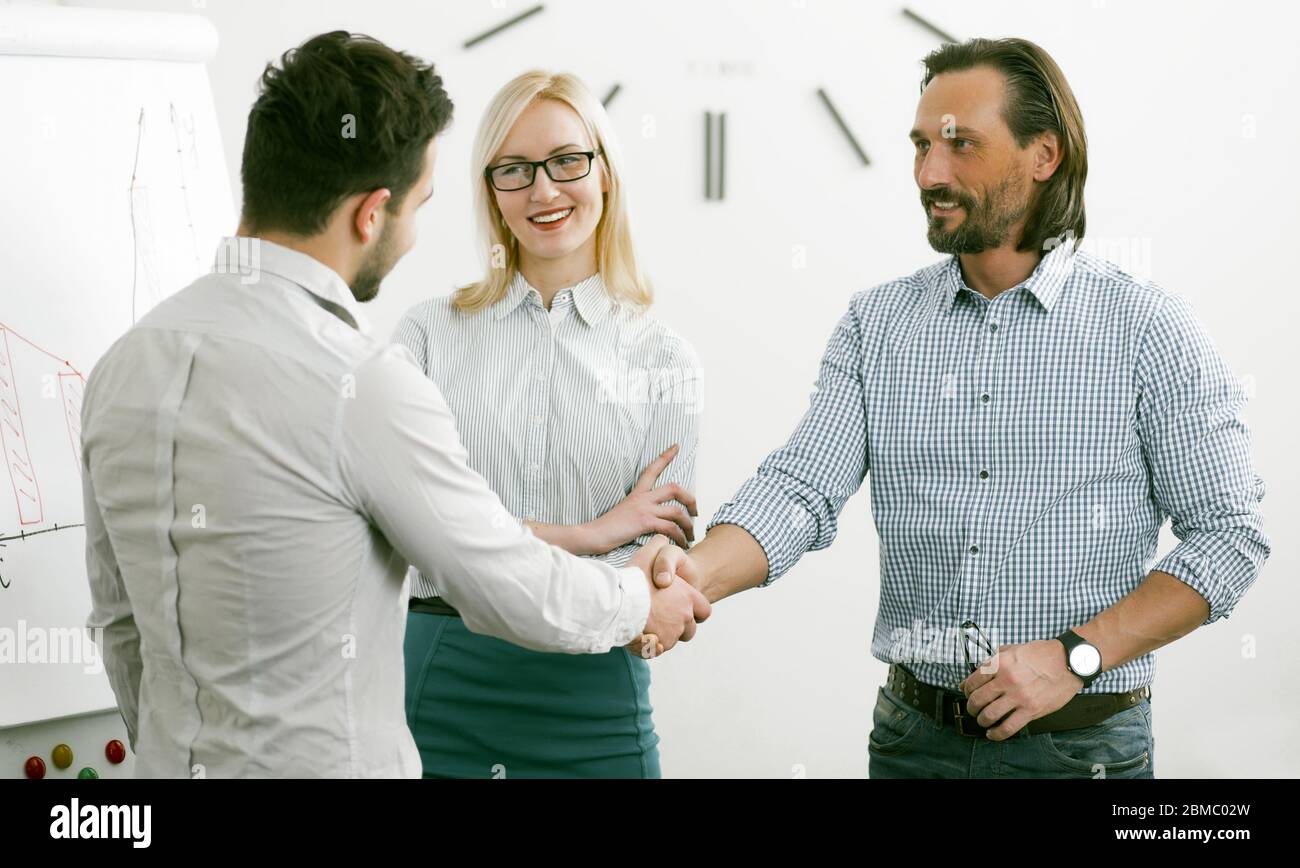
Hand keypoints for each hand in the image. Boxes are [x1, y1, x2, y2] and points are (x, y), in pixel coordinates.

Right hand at [584, 445, 696, 551]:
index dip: (665, 456)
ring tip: (690, 535)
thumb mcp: (623, 513)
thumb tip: (650, 518)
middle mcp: (642, 498)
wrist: (593, 535)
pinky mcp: (644, 522)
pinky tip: (682, 544)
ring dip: (688, 524)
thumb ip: (637, 510)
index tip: (676, 446)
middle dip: (690, 498)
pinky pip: (670, 527)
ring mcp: (644, 509)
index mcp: (636, 494)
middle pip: (674, 487)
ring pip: (677, 511)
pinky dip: (680, 537)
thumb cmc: (606, 529)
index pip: (651, 469)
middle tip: (695, 511)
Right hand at [623, 535, 711, 657]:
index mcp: (688, 598)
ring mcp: (672, 634)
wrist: (618, 604)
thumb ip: (659, 545)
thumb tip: (661, 538)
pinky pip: (657, 649)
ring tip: (647, 624)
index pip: (704, 610)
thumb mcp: (649, 553)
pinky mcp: (658, 647)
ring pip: (672, 639)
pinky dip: (650, 645)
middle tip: (661, 616)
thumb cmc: (634, 580)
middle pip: (690, 629)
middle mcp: (684, 618)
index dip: (695, 610)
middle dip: (678, 626)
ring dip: (663, 635)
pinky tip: (639, 634)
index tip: (681, 606)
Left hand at [959, 639, 1084, 739]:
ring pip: (989, 715)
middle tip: (973, 709)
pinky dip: (997, 734)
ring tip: (982, 720)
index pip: (973, 680)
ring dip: (982, 720)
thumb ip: (994, 659)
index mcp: (1000, 663)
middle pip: (977, 699)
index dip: (966, 690)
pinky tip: (992, 733)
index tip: (966, 693)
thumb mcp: (1013, 649)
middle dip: (971, 707)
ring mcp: (1018, 697)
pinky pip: (1008, 727)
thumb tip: (976, 672)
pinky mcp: (1031, 710)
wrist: (1068, 661)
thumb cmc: (1041, 654)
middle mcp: (1006, 680)